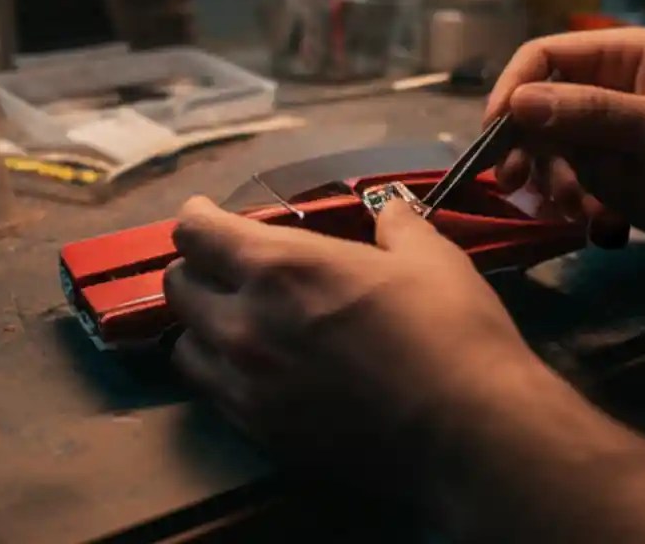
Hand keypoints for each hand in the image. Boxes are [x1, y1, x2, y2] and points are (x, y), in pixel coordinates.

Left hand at [164, 196, 544, 492]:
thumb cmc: (452, 334)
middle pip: (177, 287)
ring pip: (185, 347)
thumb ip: (398, 227)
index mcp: (280, 268)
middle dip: (198, 268)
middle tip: (228, 268)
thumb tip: (390, 210)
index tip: (207, 217)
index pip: (196, 234)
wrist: (468, 433)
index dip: (198, 219)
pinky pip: (215, 396)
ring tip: (236, 323)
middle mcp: (245, 326)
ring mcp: (247, 387)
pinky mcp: (262, 435)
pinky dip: (224, 376)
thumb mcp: (430, 259)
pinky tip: (261, 372)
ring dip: (203, 327)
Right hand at [486, 28, 644, 250]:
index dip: (512, 91)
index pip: (542, 59)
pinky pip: (575, 189)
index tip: (497, 136)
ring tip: (577, 212)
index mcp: (621, 59)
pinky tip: (597, 224)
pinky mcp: (621, 182)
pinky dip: (574, 207)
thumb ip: (595, 117)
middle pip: (535, 110)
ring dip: (551, 185)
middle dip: (523, 147)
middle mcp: (607, 94)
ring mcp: (612, 140)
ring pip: (549, 156)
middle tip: (516, 186)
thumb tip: (518, 103)